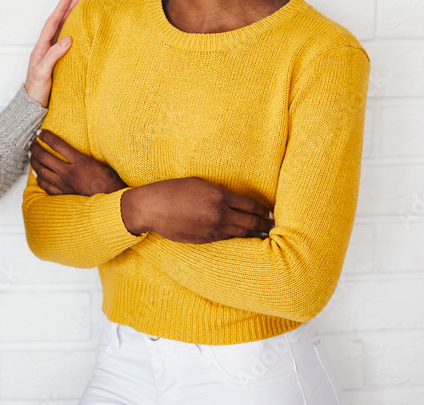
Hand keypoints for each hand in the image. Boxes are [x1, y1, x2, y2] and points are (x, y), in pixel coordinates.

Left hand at [24, 0, 81, 106]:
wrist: (33, 105)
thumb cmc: (36, 89)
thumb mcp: (44, 71)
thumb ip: (54, 54)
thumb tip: (68, 38)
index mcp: (41, 48)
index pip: (52, 24)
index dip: (60, 10)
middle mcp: (46, 48)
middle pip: (58, 24)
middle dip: (68, 10)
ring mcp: (52, 54)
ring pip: (63, 32)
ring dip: (71, 20)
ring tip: (81, 9)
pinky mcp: (59, 62)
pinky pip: (67, 43)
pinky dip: (74, 34)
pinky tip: (81, 32)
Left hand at [30, 129, 126, 195]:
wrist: (114, 202)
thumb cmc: (111, 182)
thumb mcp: (99, 162)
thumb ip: (84, 154)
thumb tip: (73, 145)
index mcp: (81, 161)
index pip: (57, 144)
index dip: (46, 136)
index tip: (39, 132)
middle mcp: (70, 173)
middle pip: (45, 157)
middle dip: (35, 148)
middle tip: (31, 143)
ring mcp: (65, 185)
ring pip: (42, 172)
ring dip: (34, 162)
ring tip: (30, 156)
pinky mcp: (64, 195)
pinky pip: (46, 186)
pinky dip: (40, 178)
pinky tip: (37, 174)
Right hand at [121, 178, 273, 243]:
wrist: (152, 208)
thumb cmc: (173, 190)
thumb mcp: (198, 183)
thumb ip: (218, 192)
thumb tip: (233, 200)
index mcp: (219, 196)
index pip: (249, 204)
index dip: (262, 209)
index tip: (270, 212)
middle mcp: (219, 214)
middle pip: (249, 221)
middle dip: (262, 224)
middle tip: (271, 225)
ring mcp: (212, 229)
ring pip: (239, 233)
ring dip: (253, 234)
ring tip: (262, 234)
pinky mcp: (204, 239)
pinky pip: (225, 239)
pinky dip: (236, 238)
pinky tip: (241, 237)